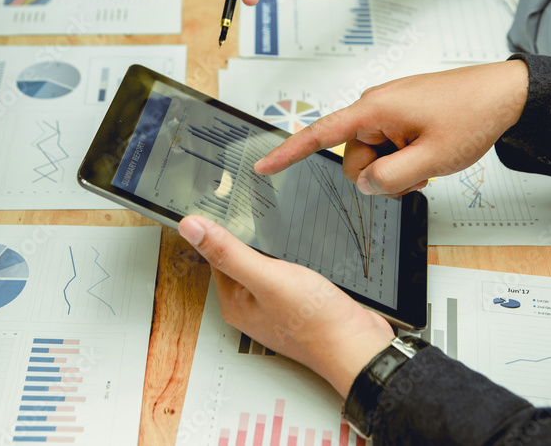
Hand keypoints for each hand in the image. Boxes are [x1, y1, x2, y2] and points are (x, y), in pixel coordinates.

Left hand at [178, 215, 392, 397]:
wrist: (359, 348)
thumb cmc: (316, 322)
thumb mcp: (267, 278)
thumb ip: (229, 252)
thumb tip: (190, 227)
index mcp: (234, 302)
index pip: (216, 256)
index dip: (220, 228)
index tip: (223, 201)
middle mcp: (251, 306)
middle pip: (240, 260)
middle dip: (246, 235)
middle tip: (249, 204)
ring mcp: (275, 306)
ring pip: (264, 265)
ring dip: (270, 246)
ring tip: (274, 221)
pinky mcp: (298, 304)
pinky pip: (285, 273)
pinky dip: (289, 258)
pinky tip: (298, 247)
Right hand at [255, 60, 529, 195]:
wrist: (504, 94)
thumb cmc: (472, 114)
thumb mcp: (432, 158)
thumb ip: (391, 177)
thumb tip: (365, 184)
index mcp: (374, 109)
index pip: (320, 134)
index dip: (289, 153)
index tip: (263, 166)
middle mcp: (375, 105)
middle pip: (354, 157)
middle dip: (381, 174)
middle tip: (418, 171)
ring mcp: (388, 111)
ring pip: (373, 157)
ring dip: (397, 168)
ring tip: (429, 160)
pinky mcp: (401, 115)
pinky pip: (389, 147)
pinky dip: (405, 159)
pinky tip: (429, 155)